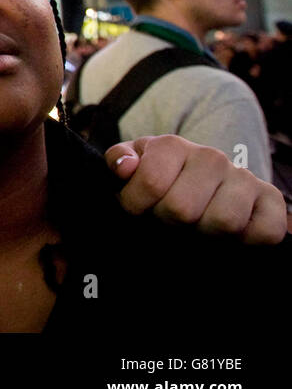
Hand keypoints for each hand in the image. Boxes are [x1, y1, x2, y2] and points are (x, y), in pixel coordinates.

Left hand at [107, 135, 286, 244]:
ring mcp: (243, 178)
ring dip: (205, 234)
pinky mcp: (271, 201)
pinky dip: (245, 242)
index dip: (136, 205)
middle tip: (169, 220)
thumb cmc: (161, 176)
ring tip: (196, 225)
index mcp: (172, 146)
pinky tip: (228, 233)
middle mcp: (211, 157)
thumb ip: (118, 161)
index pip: (151, 183)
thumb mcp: (131, 165)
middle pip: (183, 209)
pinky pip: (262, 233)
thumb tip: (124, 167)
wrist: (202, 181)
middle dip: (169, 223)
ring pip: (223, 222)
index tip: (136, 208)